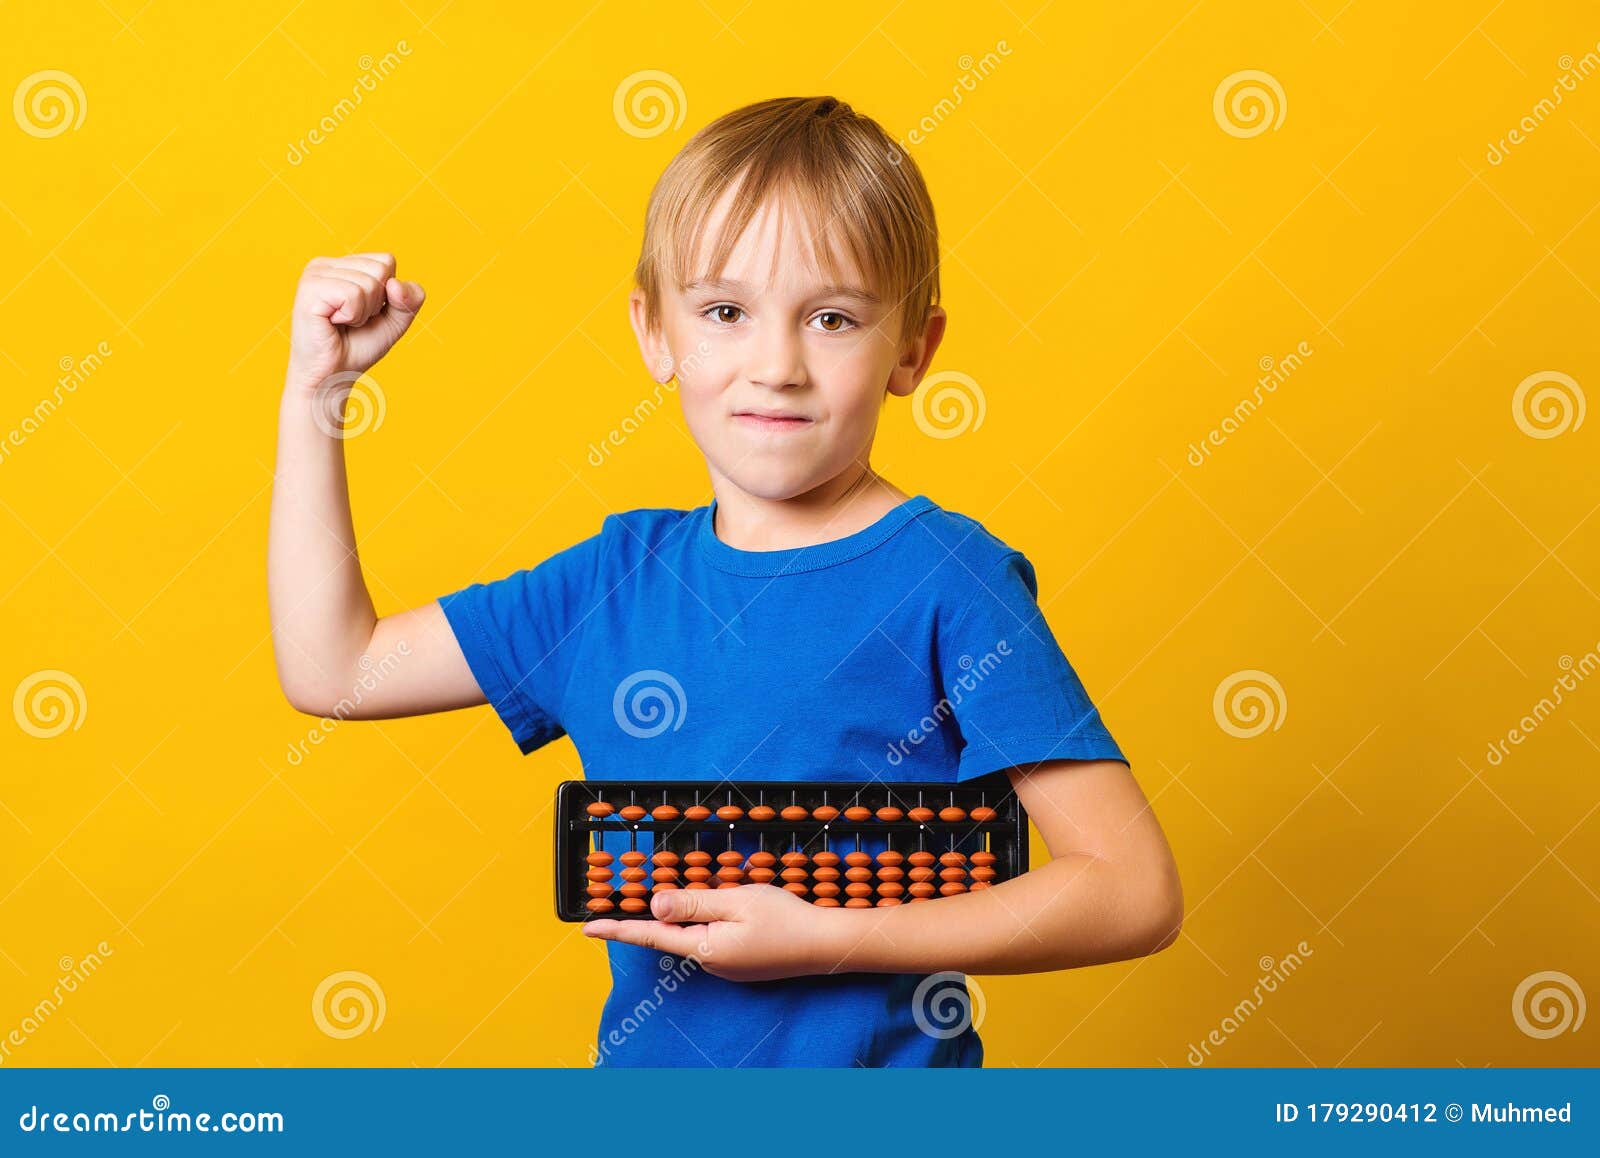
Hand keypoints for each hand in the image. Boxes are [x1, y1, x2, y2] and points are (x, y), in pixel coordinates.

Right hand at [286, 252, 424, 390]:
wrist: (332, 376)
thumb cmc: (358, 346)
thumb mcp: (396, 320)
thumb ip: (410, 298)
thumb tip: (394, 283)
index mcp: (342, 265)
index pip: (386, 261)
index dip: (388, 294)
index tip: (366, 312)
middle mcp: (325, 264)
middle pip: (380, 269)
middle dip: (376, 303)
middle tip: (353, 320)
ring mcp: (314, 274)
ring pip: (368, 283)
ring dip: (363, 313)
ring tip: (342, 323)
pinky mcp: (309, 289)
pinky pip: (353, 294)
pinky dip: (352, 315)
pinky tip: (333, 322)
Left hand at [582, 885, 852, 982]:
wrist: (825, 945)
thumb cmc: (785, 919)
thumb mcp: (736, 901)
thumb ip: (693, 903)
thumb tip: (654, 906)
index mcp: (704, 948)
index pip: (650, 936)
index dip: (617, 929)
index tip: (585, 928)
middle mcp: (710, 963)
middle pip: (674, 934)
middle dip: (663, 915)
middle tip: (654, 896)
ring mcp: (726, 967)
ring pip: (696, 935)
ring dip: (695, 916)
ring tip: (725, 900)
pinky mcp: (740, 964)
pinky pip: (714, 940)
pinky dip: (711, 923)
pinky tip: (736, 911)